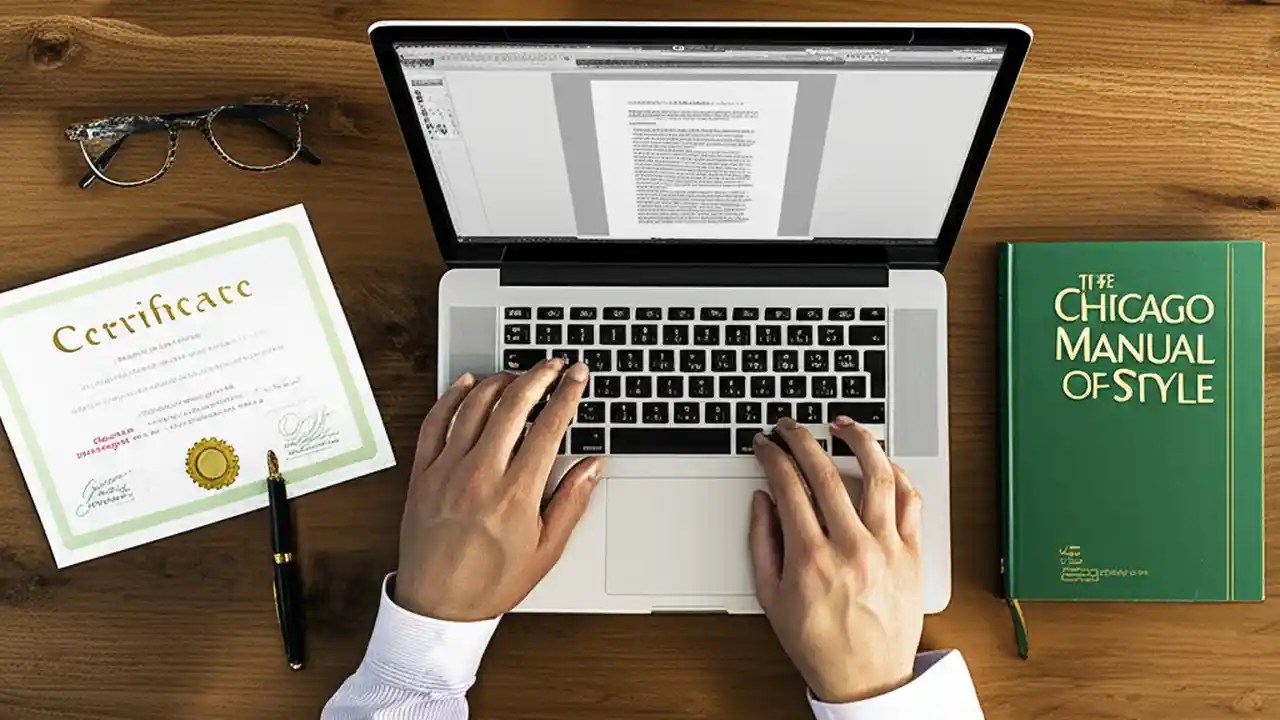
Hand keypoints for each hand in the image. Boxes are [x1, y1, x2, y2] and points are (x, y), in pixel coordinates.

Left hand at [394, 358, 601, 620]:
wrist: (438, 606)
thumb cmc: (493, 582)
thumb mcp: (547, 549)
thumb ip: (572, 501)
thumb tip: (592, 465)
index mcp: (516, 493)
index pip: (549, 427)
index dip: (568, 394)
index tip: (578, 377)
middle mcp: (481, 475)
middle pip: (513, 405)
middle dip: (539, 376)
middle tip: (553, 365)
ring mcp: (447, 471)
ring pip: (475, 406)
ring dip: (500, 381)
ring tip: (519, 374)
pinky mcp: (423, 473)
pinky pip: (436, 422)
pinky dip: (452, 396)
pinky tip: (467, 384)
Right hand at [749, 416, 923, 703]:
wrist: (867, 678)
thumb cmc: (818, 643)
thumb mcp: (771, 597)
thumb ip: (762, 542)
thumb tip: (763, 499)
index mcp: (810, 558)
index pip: (788, 486)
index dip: (773, 456)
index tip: (765, 445)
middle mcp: (850, 547)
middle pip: (824, 471)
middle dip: (802, 439)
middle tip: (790, 427)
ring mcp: (886, 548)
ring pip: (877, 474)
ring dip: (858, 440)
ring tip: (842, 424)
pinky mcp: (912, 553)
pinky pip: (910, 500)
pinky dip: (896, 473)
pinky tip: (882, 460)